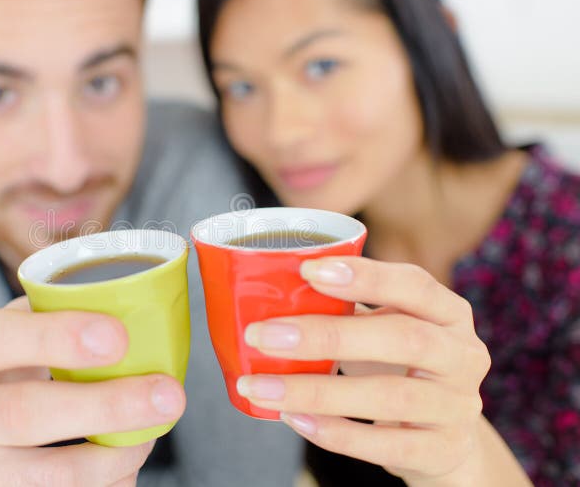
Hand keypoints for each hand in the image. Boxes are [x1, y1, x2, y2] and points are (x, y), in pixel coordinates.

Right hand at [0, 297, 185, 485]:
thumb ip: (44, 316)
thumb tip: (129, 307)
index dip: (54, 337)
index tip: (118, 337)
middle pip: (23, 415)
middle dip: (104, 405)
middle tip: (168, 394)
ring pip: (49, 475)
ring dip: (116, 453)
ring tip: (155, 427)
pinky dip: (106, 483)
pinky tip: (127, 460)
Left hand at [236, 257, 491, 484]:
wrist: (446, 440)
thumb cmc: (400, 369)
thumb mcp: (385, 331)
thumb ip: (345, 311)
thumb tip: (269, 297)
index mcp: (449, 313)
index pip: (414, 285)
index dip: (365, 276)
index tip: (307, 271)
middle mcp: (463, 356)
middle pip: (404, 339)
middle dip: (327, 336)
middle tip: (262, 334)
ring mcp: (457, 407)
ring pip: (390, 397)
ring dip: (316, 391)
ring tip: (260, 386)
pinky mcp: (443, 452)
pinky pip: (387, 446)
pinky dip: (337, 433)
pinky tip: (294, 419)